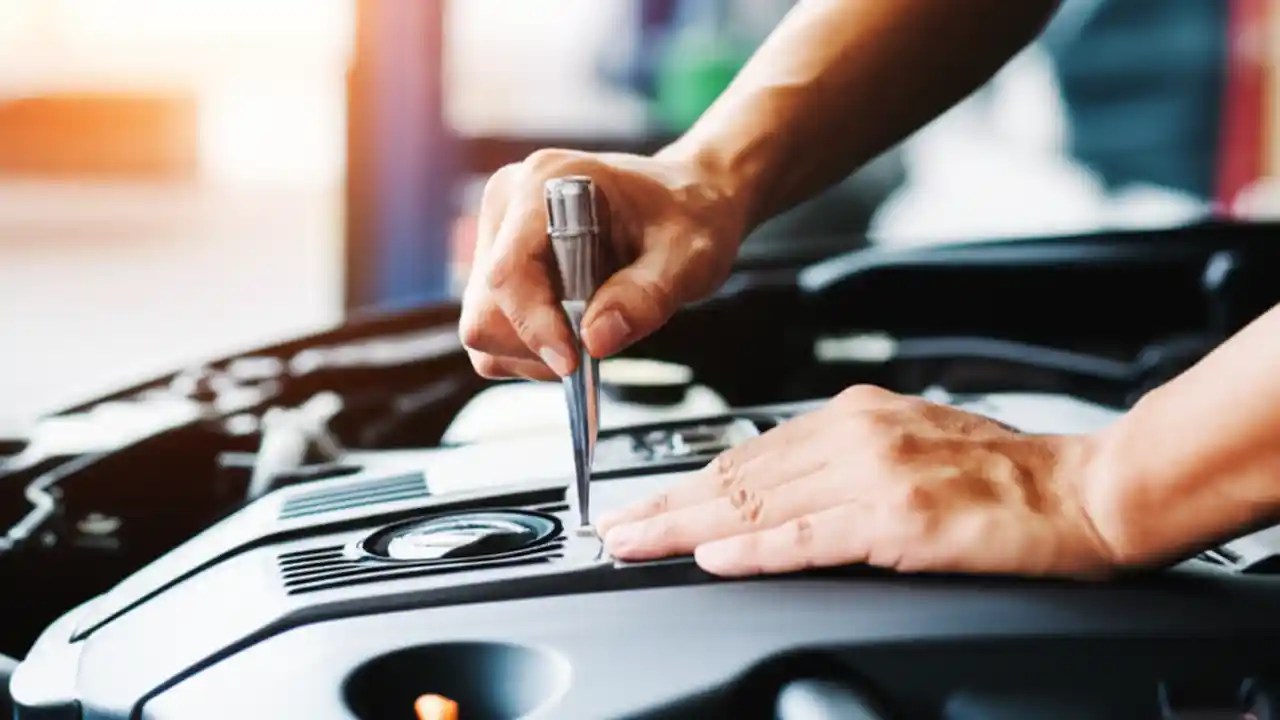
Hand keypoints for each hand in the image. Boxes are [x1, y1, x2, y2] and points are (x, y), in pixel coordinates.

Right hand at [458, 148, 745, 380]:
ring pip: (483, 325)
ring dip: (532, 351)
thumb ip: (644, 297)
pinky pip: (492, 328)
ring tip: (589, 333)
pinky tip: (571, 330)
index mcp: (548, 182)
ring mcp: (498, 234)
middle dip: (536, 345)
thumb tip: (595, 341)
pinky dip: (528, 348)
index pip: (509, 272)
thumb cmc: (689, 217)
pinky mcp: (498, 264)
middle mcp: (509, 203)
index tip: (574, 363)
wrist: (685, 201)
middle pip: (486, 308)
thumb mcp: (688, 257)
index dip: (535, 327)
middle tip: (592, 348)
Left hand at [597, 385, 1121, 578]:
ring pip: (757, 505)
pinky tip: (712, 558)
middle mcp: (856, 434)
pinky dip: (754, 550)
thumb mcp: (912, 444)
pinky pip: (810, 537)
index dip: (688, 484)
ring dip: (685, 527)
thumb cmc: (1007, 474)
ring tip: (635, 543)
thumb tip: (782, 491)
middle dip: (665, 505)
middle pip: (738, 478)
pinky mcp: (900, 519)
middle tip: (612, 527)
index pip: (750, 455)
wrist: (1087, 488)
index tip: (644, 503)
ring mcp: (876, 475)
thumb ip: (845, 461)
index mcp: (855, 414)